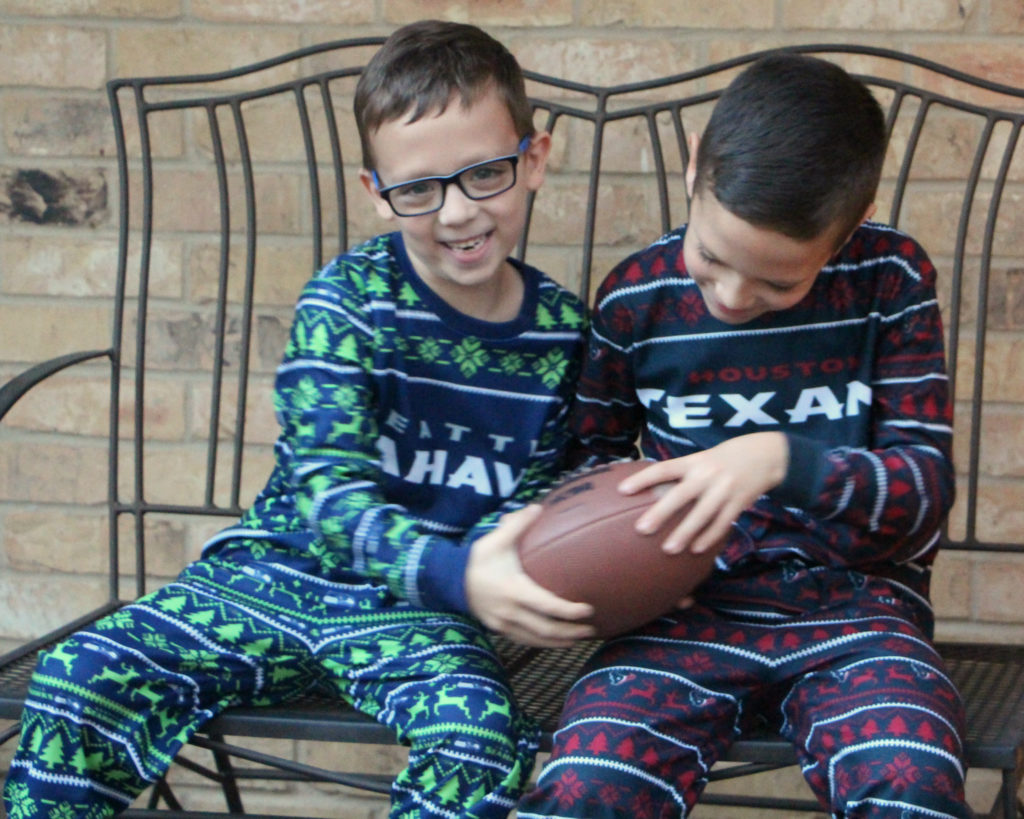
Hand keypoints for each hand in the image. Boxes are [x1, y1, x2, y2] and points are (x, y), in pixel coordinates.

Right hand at [465, 506, 596, 646]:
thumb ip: (517, 524)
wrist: (451, 579)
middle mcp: (510, 611)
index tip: (587, 610)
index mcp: (513, 590)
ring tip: (577, 640)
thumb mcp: (496, 539)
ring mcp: (503, 624)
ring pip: (535, 640)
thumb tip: (538, 507)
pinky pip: (524, 640)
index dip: (568, 611)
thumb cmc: (477, 559)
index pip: (546, 605)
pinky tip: (553, 641)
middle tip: (590, 631)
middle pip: (545, 629)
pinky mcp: (499, 629)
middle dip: (569, 633)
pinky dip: (541, 643)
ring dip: (558, 642)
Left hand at [618, 432, 788, 554]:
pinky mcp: (739, 503)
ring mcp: (724, 489)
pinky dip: (709, 537)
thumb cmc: (723, 459)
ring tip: (668, 549)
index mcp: (693, 461)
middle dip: (661, 513)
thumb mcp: (701, 458)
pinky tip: (696, 549)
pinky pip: (722, 523)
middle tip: (641, 529)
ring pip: (702, 514)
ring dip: (685, 533)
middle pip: (680, 495)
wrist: (765, 455)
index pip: (663, 469)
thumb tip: (651, 489)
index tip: (622, 490)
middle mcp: (707, 474)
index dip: (642, 479)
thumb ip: (680, 473)